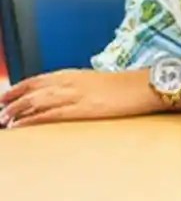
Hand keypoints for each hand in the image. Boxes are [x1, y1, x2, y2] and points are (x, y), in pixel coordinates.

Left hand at [0, 69, 157, 127]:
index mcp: (74, 74)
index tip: (4, 96)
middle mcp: (71, 82)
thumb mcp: (98, 82)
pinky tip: (19, 126)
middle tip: (0, 113)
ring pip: (37, 102)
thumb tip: (67, 96)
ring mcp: (77, 95)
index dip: (18, 88)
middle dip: (12, 102)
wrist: (145, 87)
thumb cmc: (126, 86)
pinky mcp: (84, 108)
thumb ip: (80, 86)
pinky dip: (31, 119)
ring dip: (16, 111)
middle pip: (33, 90)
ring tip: (4, 121)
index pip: (38, 79)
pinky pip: (50, 114)